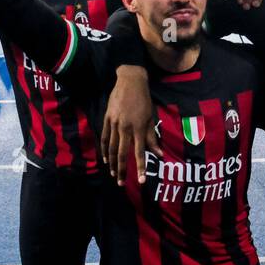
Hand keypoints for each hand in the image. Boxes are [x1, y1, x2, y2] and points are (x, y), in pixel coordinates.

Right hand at [102, 66, 159, 183]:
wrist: (130, 81)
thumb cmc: (144, 100)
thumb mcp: (151, 118)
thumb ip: (152, 138)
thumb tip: (159, 154)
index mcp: (138, 128)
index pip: (139, 153)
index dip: (140, 168)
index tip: (141, 181)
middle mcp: (125, 127)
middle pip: (122, 154)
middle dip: (122, 170)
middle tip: (121, 183)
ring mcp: (114, 123)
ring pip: (111, 148)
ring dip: (112, 163)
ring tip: (114, 174)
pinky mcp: (107, 118)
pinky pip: (105, 137)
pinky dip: (105, 149)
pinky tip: (106, 159)